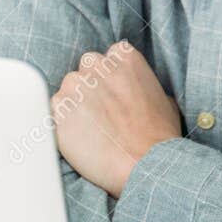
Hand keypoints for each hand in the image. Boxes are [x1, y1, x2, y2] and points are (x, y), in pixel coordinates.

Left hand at [51, 41, 181, 197]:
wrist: (144, 165)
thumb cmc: (159, 137)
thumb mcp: (165, 100)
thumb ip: (144, 85)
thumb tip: (139, 91)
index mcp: (124, 57)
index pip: (108, 57)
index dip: (110, 78)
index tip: (114, 95)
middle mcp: (97, 65)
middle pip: (86, 68)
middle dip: (92, 87)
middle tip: (103, 113)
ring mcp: (76, 85)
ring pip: (69, 88)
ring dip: (76, 104)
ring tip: (93, 128)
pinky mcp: (59, 107)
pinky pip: (56, 109)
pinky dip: (64, 122)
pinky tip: (82, 137)